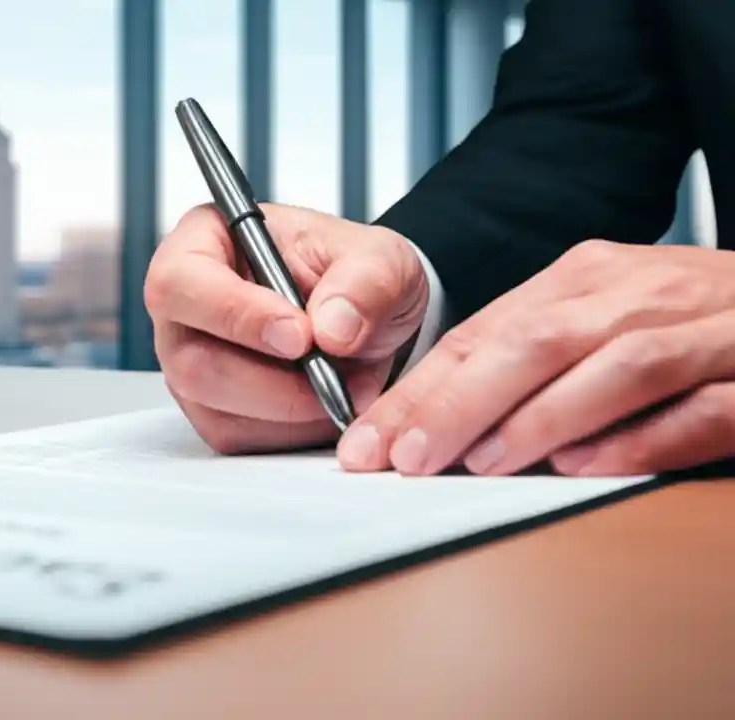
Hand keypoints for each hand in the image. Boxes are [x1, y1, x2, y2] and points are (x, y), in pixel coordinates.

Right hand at [144, 203, 429, 453]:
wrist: (367, 323)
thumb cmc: (353, 276)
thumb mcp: (380, 258)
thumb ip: (365, 280)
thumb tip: (331, 328)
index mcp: (202, 242)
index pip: (181, 282)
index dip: (234, 314)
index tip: (299, 336)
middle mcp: (183, 308)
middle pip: (190, 361)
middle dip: (271, 380)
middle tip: (334, 373)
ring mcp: (190, 363)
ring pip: (215, 408)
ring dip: (291, 408)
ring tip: (347, 383)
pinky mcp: (211, 411)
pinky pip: (238, 437)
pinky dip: (292, 431)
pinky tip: (324, 402)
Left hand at [338, 240, 734, 475]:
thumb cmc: (690, 321)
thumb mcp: (598, 318)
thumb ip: (528, 358)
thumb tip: (437, 419)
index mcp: (587, 277)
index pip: (484, 333)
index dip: (419, 390)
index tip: (367, 442)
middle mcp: (640, 293)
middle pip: (535, 341)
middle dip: (459, 403)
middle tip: (405, 458)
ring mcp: (707, 329)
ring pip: (614, 365)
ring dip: (540, 417)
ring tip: (480, 463)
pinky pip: (702, 405)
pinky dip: (641, 436)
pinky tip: (588, 466)